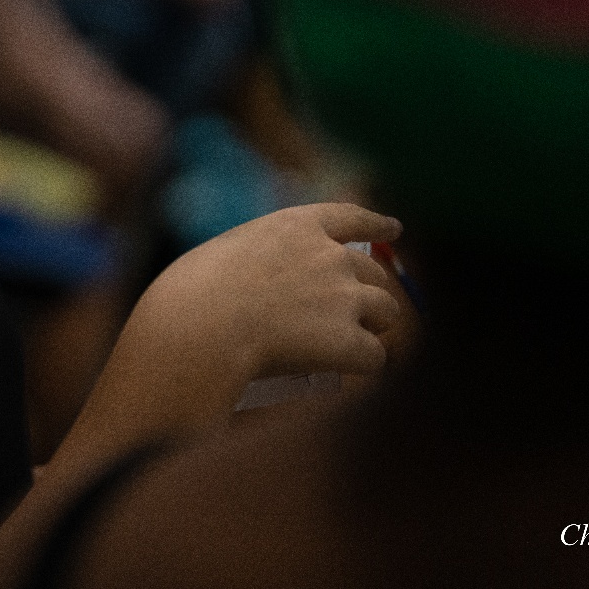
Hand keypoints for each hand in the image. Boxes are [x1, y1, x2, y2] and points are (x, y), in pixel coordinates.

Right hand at [138, 203, 402, 383]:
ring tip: (345, 345)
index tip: (394, 228)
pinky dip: (360, 365)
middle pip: (373, 271)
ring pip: (386, 311)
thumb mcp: (226, 255)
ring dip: (371, 327)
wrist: (199, 331)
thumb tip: (274, 292)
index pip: (352, 216)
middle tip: (348, 314)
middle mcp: (330, 255)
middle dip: (365, 290)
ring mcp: (344, 296)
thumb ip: (260, 260)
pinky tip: (342, 371)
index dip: (376, 224)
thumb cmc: (193, 297)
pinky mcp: (350, 340)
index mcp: (297, 225)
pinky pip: (374, 356)